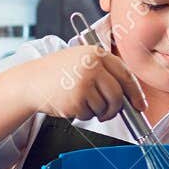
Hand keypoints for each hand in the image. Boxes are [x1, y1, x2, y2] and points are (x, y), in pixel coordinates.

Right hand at [13, 44, 148, 122]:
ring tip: (83, 105)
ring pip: (105, 106)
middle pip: (118, 94)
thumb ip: (104, 71)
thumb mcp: (80, 61)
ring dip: (97, 112)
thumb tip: (129, 94)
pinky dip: (83, 114)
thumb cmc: (56, 74)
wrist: (30, 82)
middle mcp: (92, 65)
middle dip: (116, 108)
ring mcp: (84, 82)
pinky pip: (90, 113)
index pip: (125, 74)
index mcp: (96, 53)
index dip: (135, 92)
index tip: (139, 105)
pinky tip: (72, 105)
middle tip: (108, 113)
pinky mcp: (76, 98)